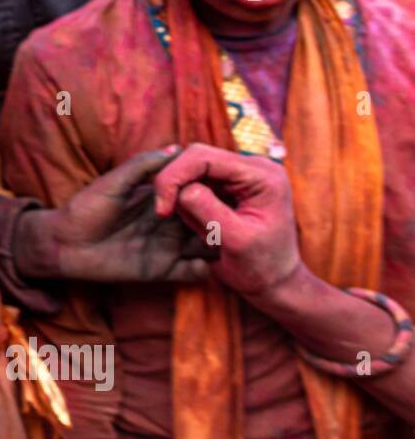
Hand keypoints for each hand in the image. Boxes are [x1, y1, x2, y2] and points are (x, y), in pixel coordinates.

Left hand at [15, 147, 212, 283]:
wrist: (64, 244)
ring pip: (208, 246)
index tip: (230, 187)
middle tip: (235, 218)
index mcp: (163, 198)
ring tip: (223, 241)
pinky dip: (203, 270)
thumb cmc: (85, 208)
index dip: (215, 190)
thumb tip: (177, 148)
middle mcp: (171, 222)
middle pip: (210, 220)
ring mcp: (168, 246)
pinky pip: (192, 273)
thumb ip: (142, 166)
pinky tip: (200, 263)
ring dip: (220, 244)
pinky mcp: (161, 269)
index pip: (199, 192)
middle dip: (226, 218)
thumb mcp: (114, 183)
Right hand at [153, 143, 300, 297]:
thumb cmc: (261, 267)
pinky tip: (196, 223)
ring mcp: (241, 175)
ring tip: (192, 225)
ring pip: (193, 168)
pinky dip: (186, 200)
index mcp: (262, 176)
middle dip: (174, 183)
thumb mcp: (236, 242)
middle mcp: (253, 167)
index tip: (162, 209)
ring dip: (180, 194)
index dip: (174, 177)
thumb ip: (210, 212)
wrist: (276, 281)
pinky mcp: (230, 185)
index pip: (204, 158)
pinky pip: (197, 182)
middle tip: (163, 213)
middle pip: (196, 157)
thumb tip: (182, 190)